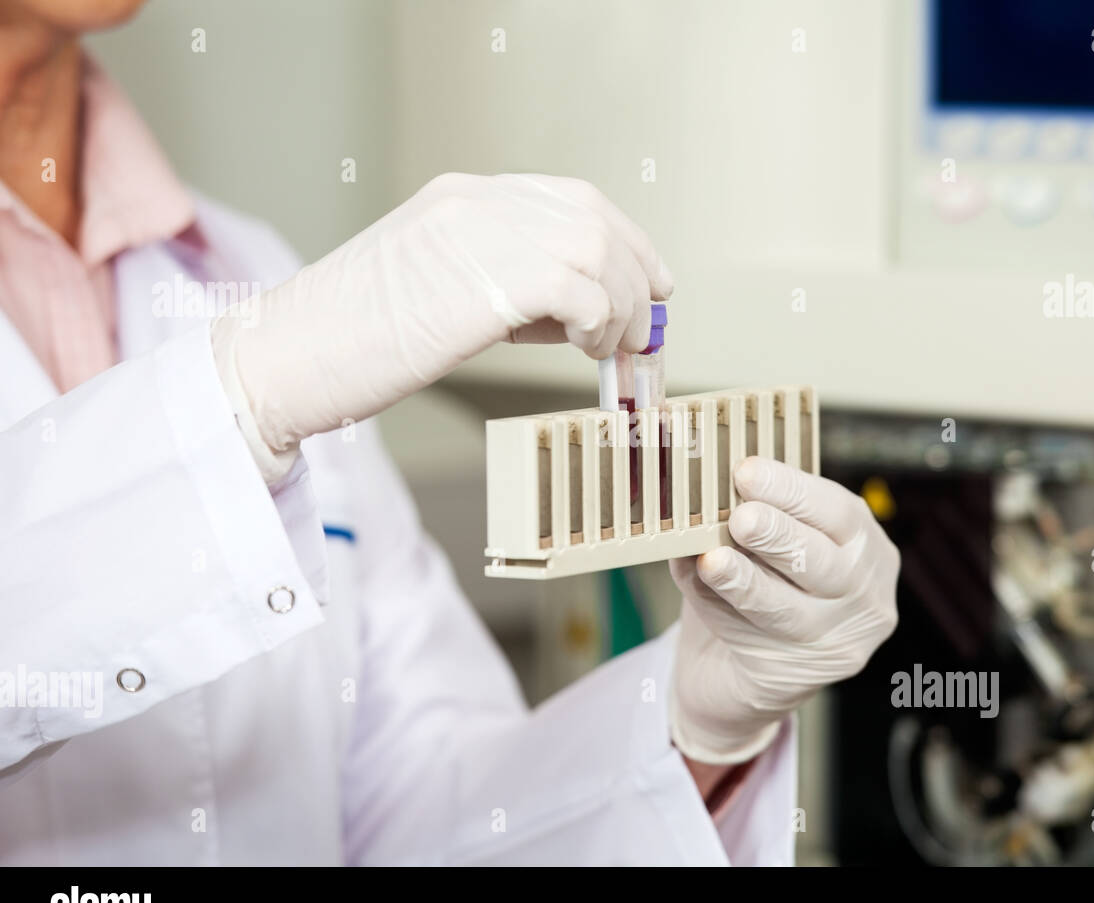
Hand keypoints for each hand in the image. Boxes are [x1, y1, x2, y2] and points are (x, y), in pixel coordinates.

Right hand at [210, 173, 672, 480]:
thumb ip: (505, 286)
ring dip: (622, 308)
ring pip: (600, 251)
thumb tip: (581, 313)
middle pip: (596, 220)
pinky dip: (598, 324)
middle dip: (636, 279)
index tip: (652, 283)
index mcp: (464, 199)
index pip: (573, 199)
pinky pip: (584, 290)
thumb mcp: (437, 292)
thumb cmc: (352, 341)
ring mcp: (480, 234)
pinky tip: (581, 351)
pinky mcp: (486, 281)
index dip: (627, 240)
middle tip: (638, 335)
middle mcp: (477, 203)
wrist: (284, 357)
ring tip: (607, 351)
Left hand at [669, 457, 900, 764]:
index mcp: (861, 543)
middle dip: (777, 534)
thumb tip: (702, 494)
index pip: (838, 512)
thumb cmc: (756, 584)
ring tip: (713, 560)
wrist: (740, 664)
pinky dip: (725, 612)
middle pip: (823, 561)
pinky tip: (706, 590)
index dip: (792, 490)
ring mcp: (839, 639)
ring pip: (790, 608)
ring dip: (748, 580)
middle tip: (741, 517)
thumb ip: (744, 518)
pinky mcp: (805, 674)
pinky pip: (760, 640)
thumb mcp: (760, 543)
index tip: (747, 472)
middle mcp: (864, 592)